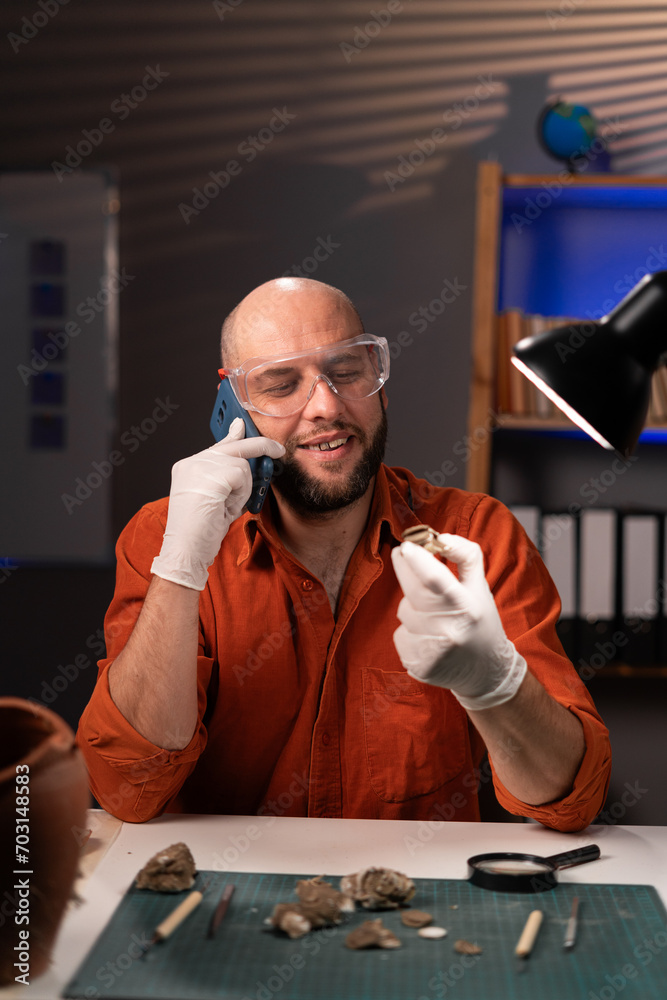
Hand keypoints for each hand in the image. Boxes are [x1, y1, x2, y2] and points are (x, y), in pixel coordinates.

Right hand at [151, 418, 284, 590]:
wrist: (185, 550)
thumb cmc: (200, 532)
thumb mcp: (218, 499)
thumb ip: (229, 479)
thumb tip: (248, 465)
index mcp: (188, 467)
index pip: (218, 445)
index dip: (234, 436)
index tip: (240, 425)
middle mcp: (192, 462)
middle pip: (234, 445)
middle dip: (260, 446)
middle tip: (278, 450)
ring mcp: (200, 466)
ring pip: (242, 465)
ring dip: (243, 489)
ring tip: (225, 507)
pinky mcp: (212, 475)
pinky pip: (243, 477)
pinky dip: (241, 495)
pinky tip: (225, 507)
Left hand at [391, 533, 525, 710]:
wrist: (487, 672)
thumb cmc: (480, 621)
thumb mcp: (480, 586)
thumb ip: (466, 556)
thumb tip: (441, 537)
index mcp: (467, 608)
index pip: (436, 581)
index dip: (418, 562)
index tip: (406, 546)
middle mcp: (450, 630)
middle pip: (414, 593)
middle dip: (405, 569)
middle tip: (404, 554)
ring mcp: (433, 651)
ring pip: (404, 613)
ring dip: (412, 607)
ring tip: (432, 615)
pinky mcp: (419, 666)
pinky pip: (399, 635)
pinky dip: (409, 631)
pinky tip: (427, 637)